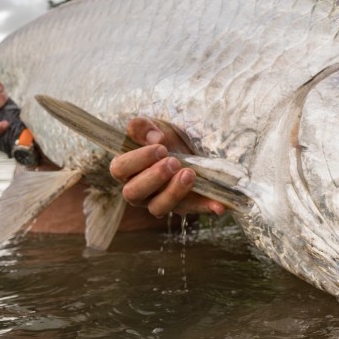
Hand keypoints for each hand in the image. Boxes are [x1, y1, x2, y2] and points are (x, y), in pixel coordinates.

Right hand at [109, 117, 225, 216]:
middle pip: (134, 193)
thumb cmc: (165, 140)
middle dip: (154, 177)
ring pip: (158, 208)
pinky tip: (218, 205)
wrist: (189, 149)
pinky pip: (193, 210)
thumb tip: (154, 137)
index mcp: (128, 169)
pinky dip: (205, 207)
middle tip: (174, 162)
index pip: (120, 169)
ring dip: (174, 192)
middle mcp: (139, 190)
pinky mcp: (184, 206)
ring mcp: (160, 201)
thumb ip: (144, 127)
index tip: (160, 148)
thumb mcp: (154, 127)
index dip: (137, 160)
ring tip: (189, 174)